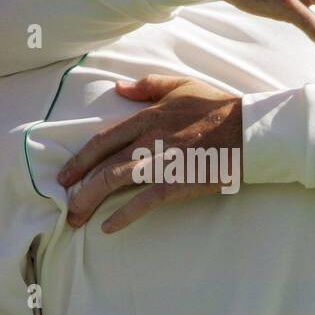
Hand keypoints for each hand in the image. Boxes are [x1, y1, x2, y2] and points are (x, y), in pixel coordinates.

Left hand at [58, 75, 241, 231]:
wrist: (250, 129)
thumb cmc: (218, 108)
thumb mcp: (181, 86)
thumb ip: (148, 86)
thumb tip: (119, 88)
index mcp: (147, 117)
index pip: (103, 139)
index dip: (80, 159)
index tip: (64, 176)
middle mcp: (148, 139)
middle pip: (103, 164)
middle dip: (79, 186)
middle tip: (65, 206)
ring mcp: (162, 160)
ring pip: (115, 180)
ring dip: (92, 201)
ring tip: (77, 218)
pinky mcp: (178, 181)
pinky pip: (144, 200)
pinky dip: (123, 215)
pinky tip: (108, 228)